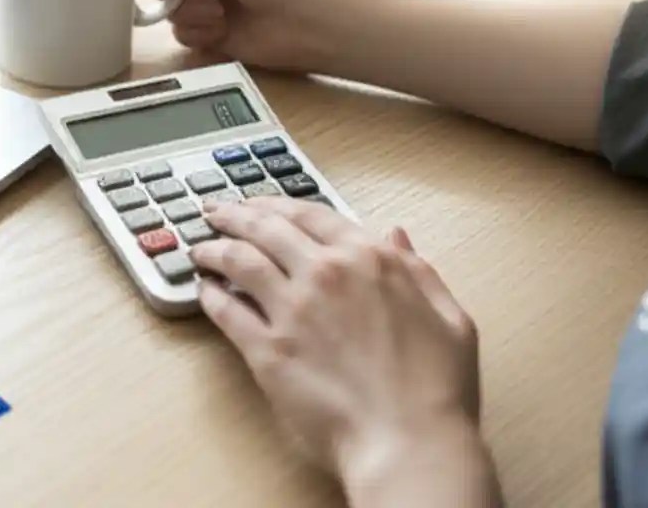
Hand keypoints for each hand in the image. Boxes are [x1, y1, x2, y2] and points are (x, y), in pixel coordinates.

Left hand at [191, 198, 497, 505]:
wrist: (409, 442)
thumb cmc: (437, 388)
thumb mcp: (449, 316)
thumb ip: (417, 270)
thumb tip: (394, 236)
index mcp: (370, 259)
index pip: (310, 214)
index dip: (277, 204)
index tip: (258, 204)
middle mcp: (326, 273)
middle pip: (266, 228)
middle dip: (234, 214)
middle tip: (214, 211)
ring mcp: (292, 309)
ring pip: (238, 260)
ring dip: (213, 247)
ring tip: (198, 247)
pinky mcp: (266, 349)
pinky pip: (226, 311)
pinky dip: (209, 295)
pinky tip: (202, 291)